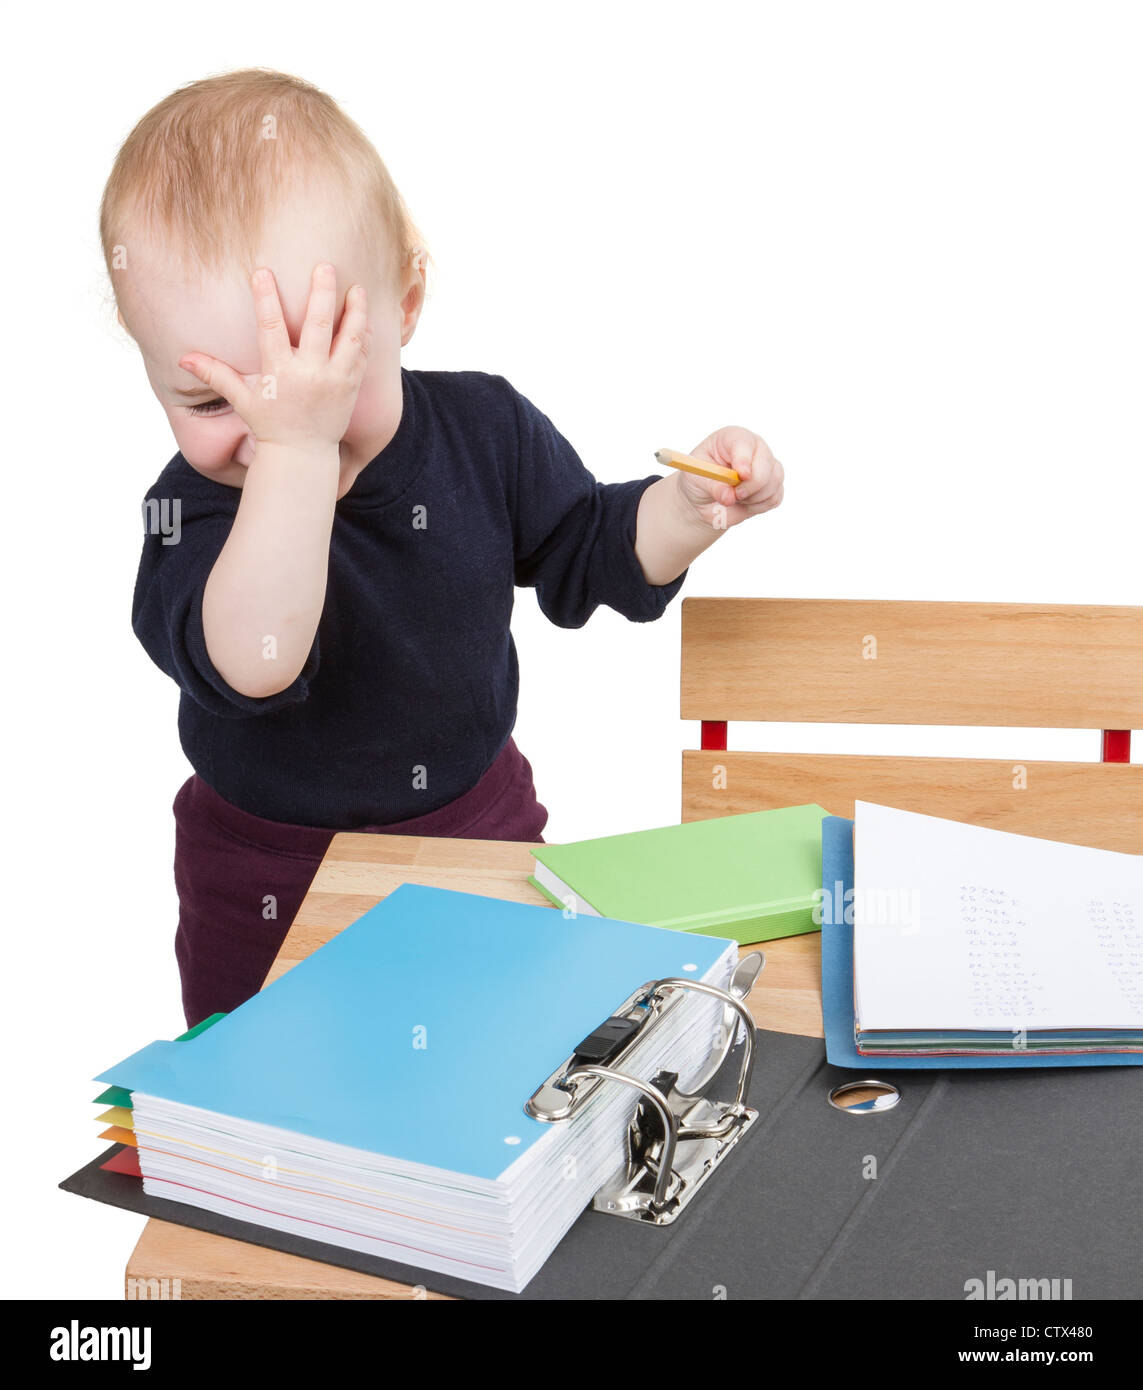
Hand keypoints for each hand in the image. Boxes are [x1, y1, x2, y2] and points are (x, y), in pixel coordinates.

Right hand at [178, 263, 371, 450]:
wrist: (303, 455)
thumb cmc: (270, 424)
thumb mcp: (243, 399)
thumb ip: (217, 375)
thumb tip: (184, 359)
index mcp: (280, 372)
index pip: (271, 328)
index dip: (266, 298)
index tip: (262, 271)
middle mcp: (310, 373)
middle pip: (318, 325)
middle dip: (322, 293)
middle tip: (325, 265)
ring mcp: (334, 380)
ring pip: (349, 338)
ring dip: (354, 311)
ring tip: (356, 287)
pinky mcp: (351, 387)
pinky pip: (361, 356)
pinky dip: (364, 335)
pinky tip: (365, 317)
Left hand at [674, 426, 783, 528]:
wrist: (705, 499)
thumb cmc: (700, 480)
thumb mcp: (696, 479)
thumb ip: (713, 486)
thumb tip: (729, 497)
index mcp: (733, 438)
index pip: (744, 443)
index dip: (744, 459)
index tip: (741, 475)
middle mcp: (755, 448)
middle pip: (766, 463)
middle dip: (752, 484)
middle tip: (736, 495)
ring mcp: (767, 466)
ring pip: (774, 481)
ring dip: (753, 497)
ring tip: (734, 497)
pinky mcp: (773, 486)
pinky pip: (774, 497)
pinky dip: (758, 506)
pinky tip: (744, 503)